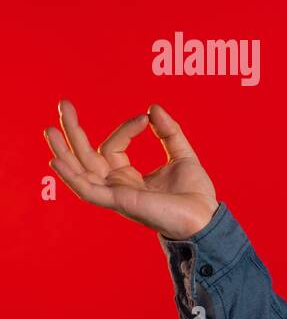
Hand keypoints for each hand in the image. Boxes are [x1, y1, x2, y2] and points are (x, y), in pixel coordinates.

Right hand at [43, 99, 219, 239]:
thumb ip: (168, 132)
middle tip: (64, 103)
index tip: (145, 118)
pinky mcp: (118, 202)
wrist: (205, 216)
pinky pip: (87, 190)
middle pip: (85, 156)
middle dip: (73, 131)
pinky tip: (56, 160)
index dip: (125, 129)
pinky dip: (70, 176)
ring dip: (63, 151)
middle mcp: (116, 185)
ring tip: (49, 128)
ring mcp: (115, 194)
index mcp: (128, 177)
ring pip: (80, 171)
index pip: (113, 147)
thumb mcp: (182, 155)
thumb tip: (153, 108)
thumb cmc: (194, 193)